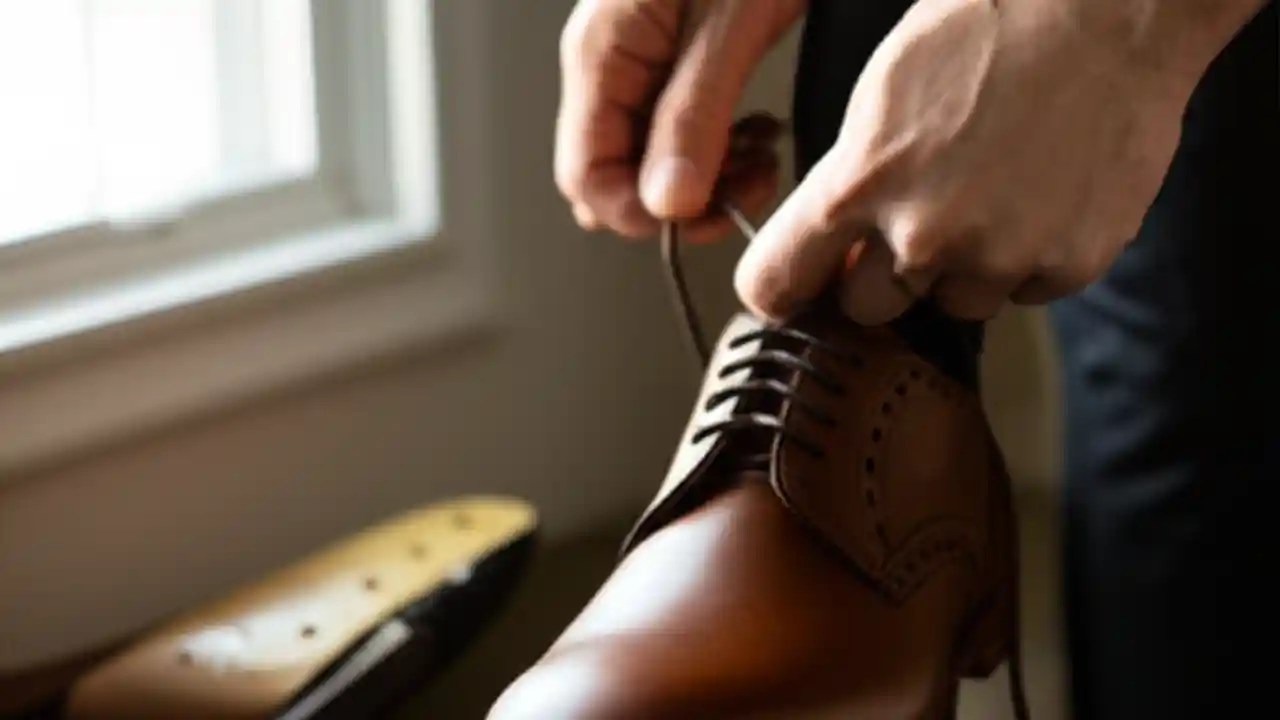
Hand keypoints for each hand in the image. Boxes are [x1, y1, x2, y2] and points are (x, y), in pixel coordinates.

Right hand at [555, 0, 803, 240]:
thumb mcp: (729, 26)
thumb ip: (693, 114)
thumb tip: (667, 204)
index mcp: (601, 53)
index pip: (586, 175)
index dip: (638, 213)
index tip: (700, 219)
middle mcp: (611, 64)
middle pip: (620, 175)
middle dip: (683, 199)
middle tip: (746, 189)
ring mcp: (643, 63)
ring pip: (657, 160)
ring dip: (712, 178)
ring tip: (764, 159)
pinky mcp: (681, 60)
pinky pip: (685, 131)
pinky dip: (724, 149)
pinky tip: (761, 136)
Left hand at [734, 0, 1264, 322]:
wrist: (1109, 10)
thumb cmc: (991, 28)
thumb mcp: (882, 94)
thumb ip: (850, 178)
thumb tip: (830, 241)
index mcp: (860, 183)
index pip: (775, 283)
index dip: (779, 289)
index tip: (787, 292)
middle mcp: (923, 234)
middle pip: (868, 307)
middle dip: (881, 274)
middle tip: (916, 220)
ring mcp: (999, 256)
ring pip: (952, 303)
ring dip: (961, 268)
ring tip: (994, 191)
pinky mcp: (1066, 266)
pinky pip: (1024, 291)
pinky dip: (1028, 258)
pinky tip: (1041, 194)